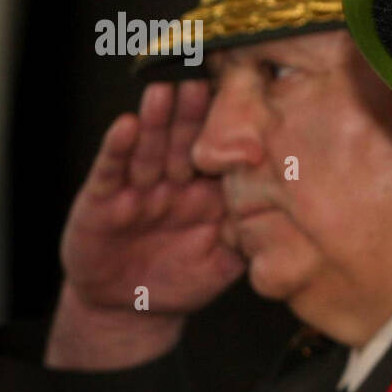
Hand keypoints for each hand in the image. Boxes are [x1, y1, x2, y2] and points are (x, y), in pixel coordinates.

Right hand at [45, 81, 244, 368]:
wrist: (130, 311)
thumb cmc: (181, 282)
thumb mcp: (226, 264)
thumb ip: (251, 240)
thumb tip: (288, 222)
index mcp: (207, 192)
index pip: (220, 153)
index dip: (229, 129)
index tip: (245, 101)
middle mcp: (174, 182)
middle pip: (184, 140)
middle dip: (193, 112)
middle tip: (203, 80)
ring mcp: (138, 187)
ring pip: (149, 146)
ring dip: (157, 119)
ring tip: (165, 91)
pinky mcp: (103, 199)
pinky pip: (111, 169)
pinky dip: (118, 147)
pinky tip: (126, 124)